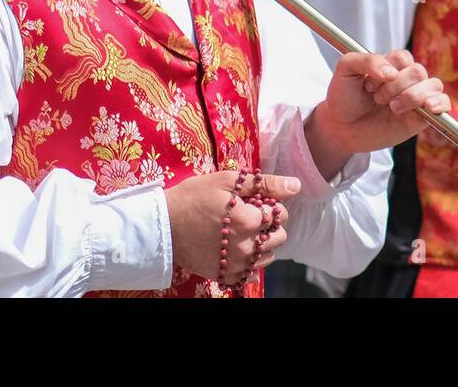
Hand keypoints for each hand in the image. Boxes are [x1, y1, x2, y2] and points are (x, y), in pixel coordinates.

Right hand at [164, 170, 298, 280]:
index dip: (270, 206)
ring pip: (268, 256)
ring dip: (261, 244)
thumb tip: (295, 185)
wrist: (162, 226)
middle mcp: (246, 246)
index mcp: (249, 220)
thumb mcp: (226, 181)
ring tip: (240, 232)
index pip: (281, 215)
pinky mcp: (225, 276)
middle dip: (269, 225)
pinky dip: (248, 261)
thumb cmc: (193, 197)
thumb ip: (264, 183)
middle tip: (248, 217)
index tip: (254, 203)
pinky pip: (251, 273)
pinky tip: (234, 248)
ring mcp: (236, 264)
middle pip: (279, 237)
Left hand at [312, 50, 449, 159]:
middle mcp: (406, 79)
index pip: (403, 58)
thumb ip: (367, 60)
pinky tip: (429, 107)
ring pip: (433, 85)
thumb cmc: (344, 96)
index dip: (387, 69)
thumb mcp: (346, 69)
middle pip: (417, 72)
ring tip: (392, 108)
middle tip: (376, 99)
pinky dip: (441, 103)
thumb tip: (392, 72)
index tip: (367, 85)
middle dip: (395, 87)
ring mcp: (416, 98)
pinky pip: (444, 105)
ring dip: (412, 96)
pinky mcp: (421, 118)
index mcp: (391, 65)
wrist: (340, 127)